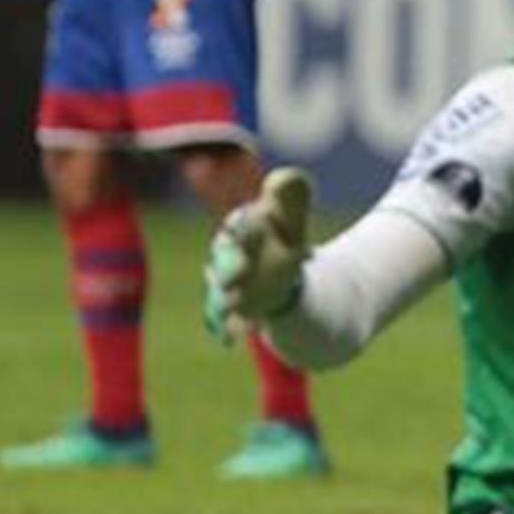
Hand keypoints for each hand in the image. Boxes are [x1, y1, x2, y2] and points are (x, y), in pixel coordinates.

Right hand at [204, 168, 316, 343]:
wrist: (280, 273)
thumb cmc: (281, 237)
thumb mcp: (292, 217)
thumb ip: (291, 195)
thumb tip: (287, 176)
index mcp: (243, 230)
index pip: (240, 226)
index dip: (244, 226)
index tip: (254, 220)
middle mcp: (230, 258)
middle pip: (226, 262)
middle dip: (230, 266)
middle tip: (239, 271)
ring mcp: (230, 287)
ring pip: (220, 293)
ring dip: (225, 299)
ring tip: (235, 304)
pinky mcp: (234, 311)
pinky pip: (224, 321)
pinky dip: (227, 329)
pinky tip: (231, 338)